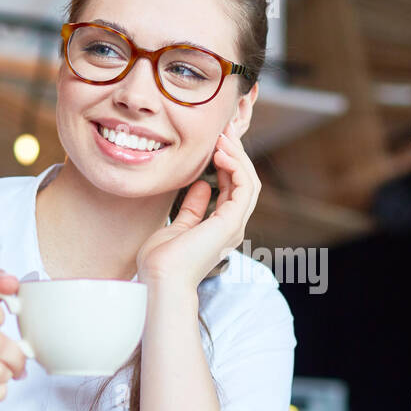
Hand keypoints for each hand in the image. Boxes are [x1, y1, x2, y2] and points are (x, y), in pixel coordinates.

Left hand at [135, 127, 259, 288]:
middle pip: (245, 182)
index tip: (215, 141)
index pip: (233, 188)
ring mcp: (234, 226)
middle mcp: (232, 227)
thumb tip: (201, 186)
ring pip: (249, 182)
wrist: (160, 280)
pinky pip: (245, 187)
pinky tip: (222, 153)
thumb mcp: (177, 226)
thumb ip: (192, 208)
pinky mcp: (231, 223)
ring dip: (238, 156)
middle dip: (236, 153)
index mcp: (221, 228)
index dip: (227, 162)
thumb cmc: (162, 261)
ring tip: (223, 137)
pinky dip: (237, 167)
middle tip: (224, 130)